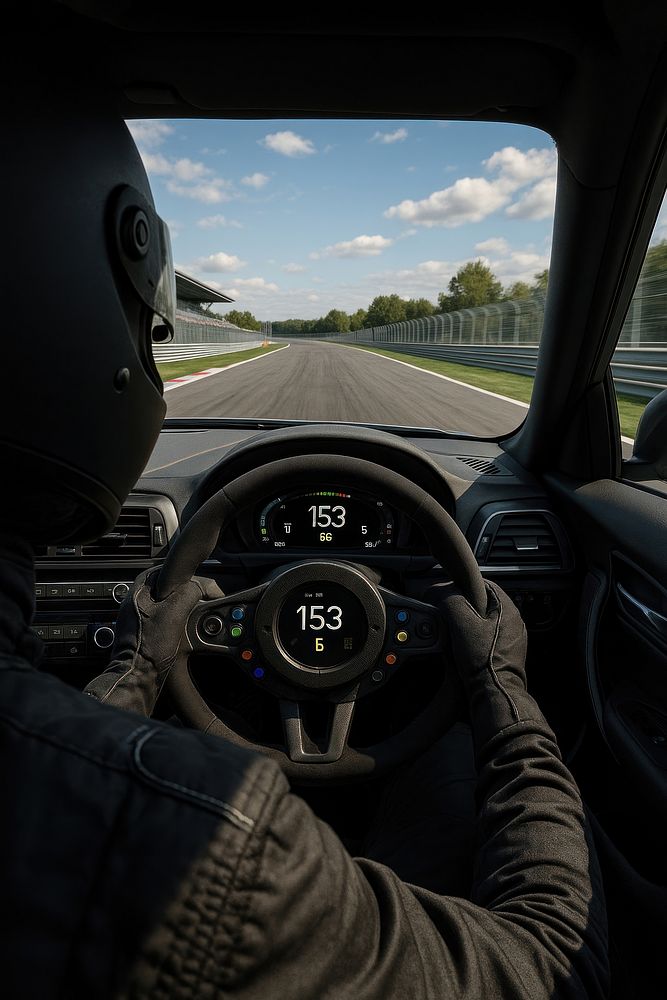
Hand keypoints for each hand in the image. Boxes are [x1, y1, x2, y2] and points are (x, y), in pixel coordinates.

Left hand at [84, 569, 222, 714]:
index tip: (203, 586)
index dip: (188, 576)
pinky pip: (164, 618)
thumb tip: (200, 586)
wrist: (138, 679)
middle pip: (167, 587)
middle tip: (202, 598)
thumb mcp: (175, 613)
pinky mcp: (144, 633)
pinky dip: (178, 619)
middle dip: (187, 591)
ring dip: (183, 605)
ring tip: (195, 613)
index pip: (166, 570)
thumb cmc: (150, 649)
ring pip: (166, 602)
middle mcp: (135, 603)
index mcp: (138, 592)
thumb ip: (188, 592)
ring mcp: (139, 619)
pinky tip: (184, 628)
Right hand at [439, 581, 537, 749]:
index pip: (483, 584)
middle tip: (447, 614)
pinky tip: (461, 649)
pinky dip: (471, 640)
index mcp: (508, 610)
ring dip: (465, 625)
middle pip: (481, 604)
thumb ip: (448, 600)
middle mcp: (513, 624)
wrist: (493, 697)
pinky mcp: (503, 656)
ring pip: (482, 622)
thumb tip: (436, 589)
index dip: (461, 586)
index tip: (447, 593)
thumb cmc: (482, 663)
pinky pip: (483, 639)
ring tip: (452, 634)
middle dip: (462, 607)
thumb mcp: (460, 623)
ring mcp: (509, 641)